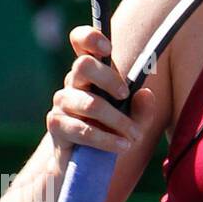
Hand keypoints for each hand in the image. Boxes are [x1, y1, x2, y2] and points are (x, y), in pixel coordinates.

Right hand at [45, 26, 152, 162]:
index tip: (108, 48)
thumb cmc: (113, 131)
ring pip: (89, 103)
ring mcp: (62, 103)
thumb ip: (143, 108)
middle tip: (124, 96)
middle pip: (83, 65)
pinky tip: (123, 146)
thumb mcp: (135, 119)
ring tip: (135, 135)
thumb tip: (145, 93)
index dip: (90, 38)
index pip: (80, 42)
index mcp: (92, 72)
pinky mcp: (57, 125)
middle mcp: (73, 82)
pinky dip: (107, 139)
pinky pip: (83, 129)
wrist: (87, 163)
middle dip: (109, 79)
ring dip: (117, 121)